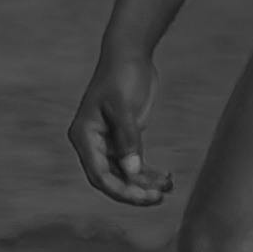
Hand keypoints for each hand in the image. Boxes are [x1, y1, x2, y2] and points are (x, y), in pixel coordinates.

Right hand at [68, 57, 172, 205]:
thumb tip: (133, 172)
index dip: (121, 190)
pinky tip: (167, 178)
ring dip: (145, 183)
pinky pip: (134, 164)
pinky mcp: (124, 138)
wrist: (130, 54)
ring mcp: (109, 142)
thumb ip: (128, 138)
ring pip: (125, 174)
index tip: (144, 196)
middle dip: (135, 191)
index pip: (99, 175)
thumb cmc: (121, 75)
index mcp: (84, 136)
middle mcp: (93, 143)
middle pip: (112, 179)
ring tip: (168, 187)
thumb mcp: (124, 106)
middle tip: (159, 197)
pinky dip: (149, 173)